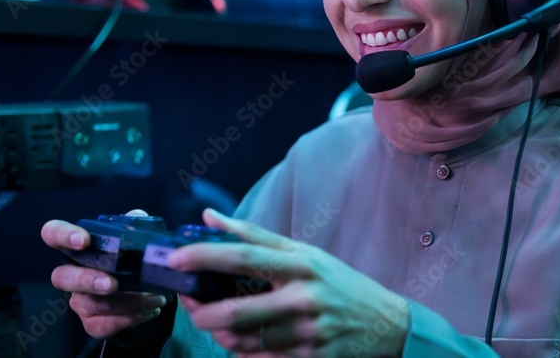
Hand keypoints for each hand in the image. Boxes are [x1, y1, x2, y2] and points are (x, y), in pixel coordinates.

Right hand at [41, 209, 167, 338]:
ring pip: (91, 304)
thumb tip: (136, 216)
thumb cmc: (133, 262)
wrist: (146, 297)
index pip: (54, 234)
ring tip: (153, 297)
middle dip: (87, 280)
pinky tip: (149, 311)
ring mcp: (80, 300)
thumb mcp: (135, 239)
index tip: (84, 240)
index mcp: (79, 249)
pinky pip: (103, 325)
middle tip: (112, 284)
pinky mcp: (92, 322)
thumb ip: (134, 224)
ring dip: (125, 302)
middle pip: (62, 278)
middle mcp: (72, 274)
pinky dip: (129, 319)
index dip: (63, 235)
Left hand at [167, 209, 409, 356]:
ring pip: (244, 341)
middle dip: (202, 313)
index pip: (244, 257)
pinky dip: (242, 352)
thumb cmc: (337, 282)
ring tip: (212, 323)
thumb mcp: (303, 252)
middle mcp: (303, 298)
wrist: (384, 323)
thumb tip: (209, 216)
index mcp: (300, 264)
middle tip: (190, 306)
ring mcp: (307, 333)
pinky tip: (238, 341)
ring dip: (219, 334)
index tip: (175, 258)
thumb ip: (253, 235)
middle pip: (237, 311)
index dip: (205, 256)